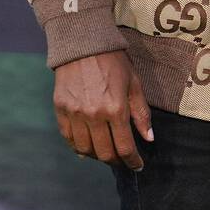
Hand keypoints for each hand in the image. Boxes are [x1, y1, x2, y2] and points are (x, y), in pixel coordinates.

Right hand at [52, 50, 152, 170]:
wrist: (83, 43)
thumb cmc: (114, 61)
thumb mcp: (134, 83)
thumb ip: (141, 113)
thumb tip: (149, 139)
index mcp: (116, 109)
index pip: (125, 147)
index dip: (133, 161)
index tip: (138, 166)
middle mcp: (94, 115)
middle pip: (104, 153)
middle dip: (116, 161)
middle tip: (122, 159)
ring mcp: (75, 113)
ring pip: (85, 149)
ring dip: (96, 155)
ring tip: (105, 152)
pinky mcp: (61, 109)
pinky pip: (68, 138)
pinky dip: (77, 146)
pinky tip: (86, 146)